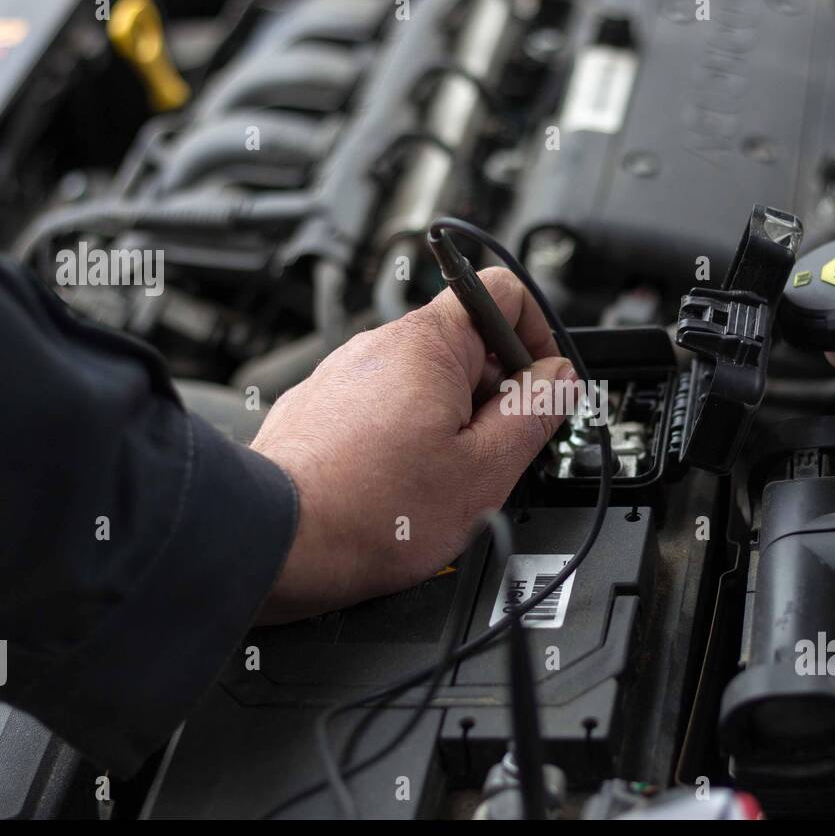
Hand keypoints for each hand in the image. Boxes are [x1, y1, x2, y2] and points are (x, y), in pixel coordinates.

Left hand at [251, 268, 574, 622]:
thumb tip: (558, 378)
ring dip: (450, 422)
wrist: (275, 542)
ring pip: (426, 382)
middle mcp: (381, 344)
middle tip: (496, 453)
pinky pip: (385, 408)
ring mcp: (345, 375)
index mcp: (429, 343)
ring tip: (441, 479)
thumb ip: (533, 413)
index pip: (503, 293)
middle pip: (467, 345)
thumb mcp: (483, 470)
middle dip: (494, 394)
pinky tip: (399, 483)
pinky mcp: (322, 408)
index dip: (538, 336)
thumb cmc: (370, 512)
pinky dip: (405, 437)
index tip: (544, 387)